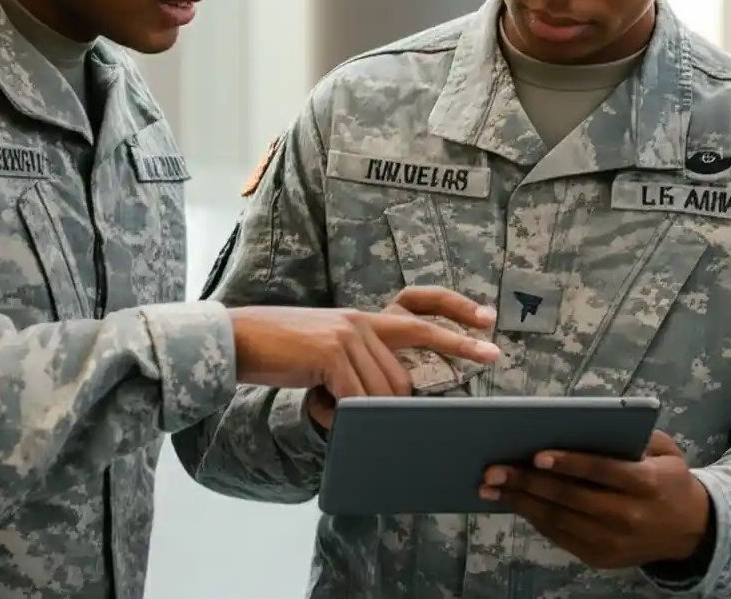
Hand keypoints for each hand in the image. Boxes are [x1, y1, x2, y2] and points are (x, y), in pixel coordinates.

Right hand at [230, 286, 498, 402]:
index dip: (458, 320)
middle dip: (418, 390)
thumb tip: (389, 401)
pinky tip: (330, 417)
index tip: (490, 329)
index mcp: (366, 319)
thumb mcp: (328, 354)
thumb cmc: (282, 352)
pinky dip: (344, 417)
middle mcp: (363, 322)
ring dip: (363, 414)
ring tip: (332, 413)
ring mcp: (349, 335)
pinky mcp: (331, 352)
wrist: (240, 339)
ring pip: (383, 391)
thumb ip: (360, 366)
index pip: (423, 313)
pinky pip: (356, 398)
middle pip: (407, 370)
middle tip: (453, 386)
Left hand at [480, 431, 710, 569]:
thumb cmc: (669, 479)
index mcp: (647, 484)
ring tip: (492, 487)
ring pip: (559, 520)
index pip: (602, 472)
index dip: (569, 463)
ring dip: (521, 502)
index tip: (537, 454)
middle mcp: (629, 516)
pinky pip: (560, 535)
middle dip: (528, 482)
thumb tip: (585, 424)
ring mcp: (613, 542)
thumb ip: (634, 437)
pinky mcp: (600, 557)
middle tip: (494, 469)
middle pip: (571, 498)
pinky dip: (535, 517)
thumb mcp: (666, 452)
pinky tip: (515, 501)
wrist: (690, 530)